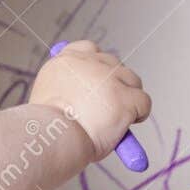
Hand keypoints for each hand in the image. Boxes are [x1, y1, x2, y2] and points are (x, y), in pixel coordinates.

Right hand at [27, 39, 150, 161]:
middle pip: (115, 65)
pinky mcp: (124, 96)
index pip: (89, 49)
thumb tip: (86, 99)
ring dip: (127, 100)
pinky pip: (144, 102)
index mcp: (65, 62)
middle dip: (115, 85)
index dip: (97, 66)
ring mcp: (108, 78)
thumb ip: (67, 90)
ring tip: (111, 122)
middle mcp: (88, 62)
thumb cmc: (46, 130)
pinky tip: (122, 128)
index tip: (98, 83)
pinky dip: (138, 115)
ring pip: (133, 82)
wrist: (50, 140)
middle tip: (107, 110)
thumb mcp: (50, 100)